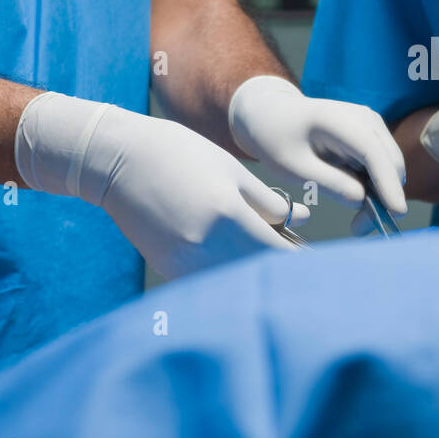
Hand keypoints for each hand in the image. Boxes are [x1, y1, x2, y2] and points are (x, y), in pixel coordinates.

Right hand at [16, 93, 302, 278]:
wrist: (115, 161)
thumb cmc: (178, 154)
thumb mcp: (230, 170)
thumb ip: (267, 200)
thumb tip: (303, 220)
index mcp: (226, 217)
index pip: (278, 253)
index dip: (303, 260)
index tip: (323, 260)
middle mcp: (204, 246)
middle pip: (259, 274)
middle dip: (285, 271)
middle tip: (307, 266)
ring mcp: (183, 263)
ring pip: (235, 283)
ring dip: (257, 277)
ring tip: (274, 261)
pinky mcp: (168, 269)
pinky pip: (210, 282)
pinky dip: (230, 277)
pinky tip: (240, 263)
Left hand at [228, 76, 406, 215]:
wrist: (274, 115)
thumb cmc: (279, 141)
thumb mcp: (294, 168)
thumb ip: (329, 183)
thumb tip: (362, 199)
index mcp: (338, 119)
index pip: (372, 152)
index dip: (387, 183)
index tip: (397, 214)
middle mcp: (364, 118)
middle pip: (389, 162)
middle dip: (384, 199)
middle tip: (359, 230)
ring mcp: (373, 124)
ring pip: (391, 167)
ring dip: (381, 196)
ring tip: (357, 223)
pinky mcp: (374, 135)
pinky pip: (384, 166)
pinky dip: (377, 187)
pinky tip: (357, 200)